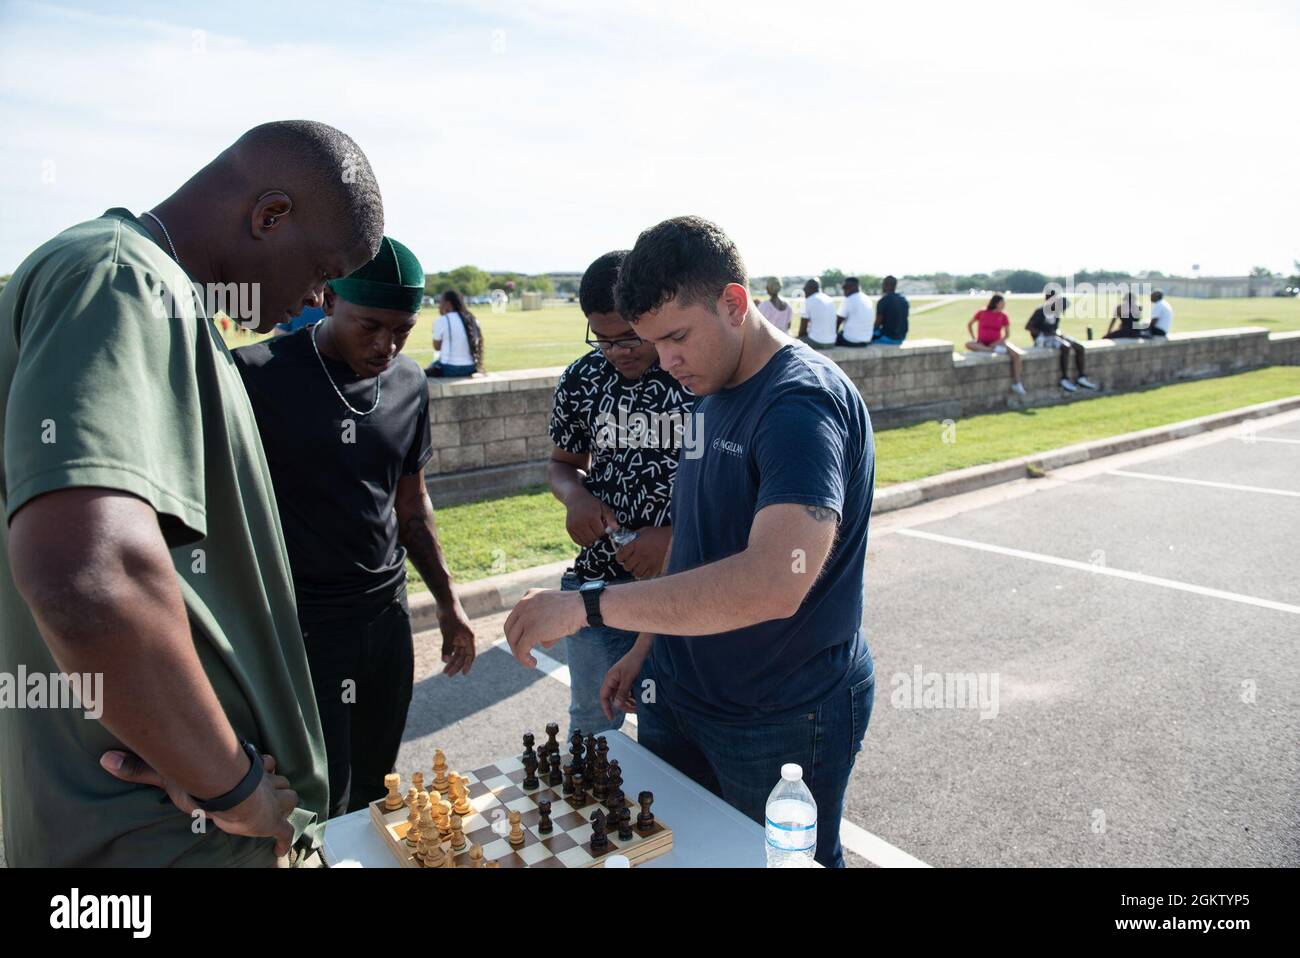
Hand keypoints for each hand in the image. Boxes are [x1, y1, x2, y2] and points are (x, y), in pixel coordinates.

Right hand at [100, 749, 299, 855]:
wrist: (232, 796)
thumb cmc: (204, 784)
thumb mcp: (172, 776)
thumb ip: (141, 769)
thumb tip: (105, 759)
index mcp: (248, 770)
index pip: (264, 762)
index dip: (262, 766)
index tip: (259, 766)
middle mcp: (265, 783)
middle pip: (280, 779)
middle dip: (275, 785)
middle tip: (266, 793)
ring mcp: (273, 803)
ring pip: (290, 797)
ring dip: (284, 803)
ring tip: (275, 810)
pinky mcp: (276, 823)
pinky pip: (286, 834)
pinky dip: (283, 841)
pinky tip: (278, 850)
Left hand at [437, 601, 475, 675]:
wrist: (445, 602)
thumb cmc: (450, 616)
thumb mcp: (448, 633)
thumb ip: (447, 647)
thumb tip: (446, 661)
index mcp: (469, 637)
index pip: (471, 654)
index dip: (468, 664)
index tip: (464, 674)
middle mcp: (466, 637)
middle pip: (463, 655)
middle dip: (456, 665)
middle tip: (448, 674)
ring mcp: (459, 636)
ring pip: (457, 652)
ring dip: (452, 661)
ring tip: (444, 670)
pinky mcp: (453, 634)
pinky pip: (452, 647)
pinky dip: (449, 653)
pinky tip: (444, 660)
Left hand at [504, 588, 585, 667]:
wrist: (583, 606)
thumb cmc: (575, 610)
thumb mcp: (556, 613)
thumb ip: (546, 626)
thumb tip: (544, 644)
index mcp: (529, 596)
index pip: (515, 616)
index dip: (517, 631)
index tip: (524, 641)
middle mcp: (524, 604)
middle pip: (510, 628)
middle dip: (515, 643)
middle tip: (524, 653)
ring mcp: (526, 617)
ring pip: (513, 640)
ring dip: (519, 653)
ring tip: (529, 661)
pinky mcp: (532, 630)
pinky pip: (521, 649)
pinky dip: (524, 659)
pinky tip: (532, 663)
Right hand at [565, 490, 618, 547]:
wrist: (575, 499)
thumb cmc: (592, 504)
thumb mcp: (604, 507)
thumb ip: (611, 518)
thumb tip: (616, 529)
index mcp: (591, 516)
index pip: (600, 532)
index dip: (603, 530)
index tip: (602, 525)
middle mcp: (581, 522)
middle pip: (593, 538)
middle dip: (597, 535)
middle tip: (596, 527)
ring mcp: (574, 526)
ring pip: (586, 541)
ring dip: (591, 539)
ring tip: (591, 530)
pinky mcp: (569, 529)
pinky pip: (578, 541)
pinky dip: (583, 540)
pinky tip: (586, 533)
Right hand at [599, 646, 649, 720]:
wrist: (642, 651)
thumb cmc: (634, 662)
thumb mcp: (628, 678)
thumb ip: (622, 692)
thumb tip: (616, 706)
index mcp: (610, 679)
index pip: (604, 697)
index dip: (606, 708)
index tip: (611, 718)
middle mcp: (614, 680)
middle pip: (614, 698)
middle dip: (623, 705)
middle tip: (634, 710)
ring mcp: (620, 680)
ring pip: (622, 696)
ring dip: (629, 702)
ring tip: (638, 706)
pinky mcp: (627, 679)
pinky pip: (627, 692)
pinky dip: (632, 697)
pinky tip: (639, 699)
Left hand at [615, 526, 670, 578]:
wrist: (674, 539)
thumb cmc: (659, 534)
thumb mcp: (644, 530)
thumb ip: (634, 536)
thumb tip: (626, 541)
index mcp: (636, 544)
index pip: (621, 554)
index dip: (619, 557)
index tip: (621, 557)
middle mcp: (640, 554)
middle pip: (627, 566)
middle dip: (627, 564)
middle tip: (631, 562)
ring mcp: (648, 563)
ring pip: (635, 573)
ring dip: (635, 570)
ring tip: (638, 567)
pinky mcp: (655, 568)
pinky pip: (645, 577)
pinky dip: (643, 575)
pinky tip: (645, 570)